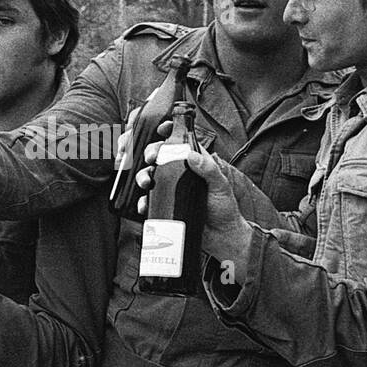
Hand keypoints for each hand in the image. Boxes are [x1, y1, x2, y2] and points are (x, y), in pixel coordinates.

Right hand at [133, 131, 247, 260]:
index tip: (162, 129)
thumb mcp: (220, 186)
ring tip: (145, 182)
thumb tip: (191, 155)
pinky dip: (142, 201)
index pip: (179, 142)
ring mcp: (170, 189)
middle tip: (151, 157)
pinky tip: (143, 204)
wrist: (221, 237)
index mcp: (193, 163)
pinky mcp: (165, 206)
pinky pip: (148, 201)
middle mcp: (179, 173)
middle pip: (159, 155)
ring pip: (149, 175)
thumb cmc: (224, 208)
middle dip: (150, 152)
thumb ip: (208, 169)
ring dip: (142, 175)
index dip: (168, 132)